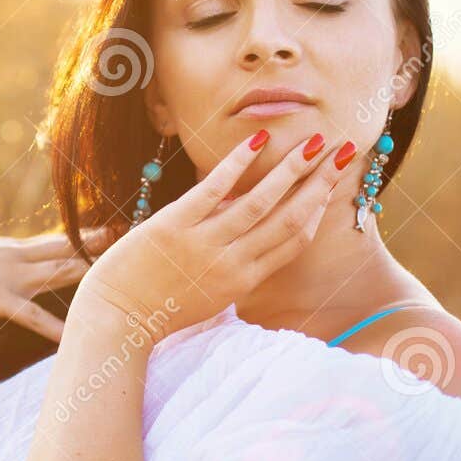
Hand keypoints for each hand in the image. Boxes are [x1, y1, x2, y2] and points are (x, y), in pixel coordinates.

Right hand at [0, 229, 113, 341]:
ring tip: (119, 269)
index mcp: (2, 251)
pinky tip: (75, 337)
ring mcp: (3, 276)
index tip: (109, 227)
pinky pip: (31, 315)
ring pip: (57, 272)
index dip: (82, 235)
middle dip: (98, 241)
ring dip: (89, 271)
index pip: (51, 241)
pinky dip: (55, 327)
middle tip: (130, 232)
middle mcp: (9, 258)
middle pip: (64, 248)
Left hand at [76, 130, 356, 341]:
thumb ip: (236, 264)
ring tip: (312, 142)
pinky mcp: (174, 227)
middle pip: (289, 218)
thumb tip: (251, 224)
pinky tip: (256, 141)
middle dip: (319, 182)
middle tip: (343, 151)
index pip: (294, 240)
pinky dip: (237, 164)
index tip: (333, 181)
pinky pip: (213, 189)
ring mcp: (204, 245)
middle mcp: (232, 263)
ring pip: (259, 202)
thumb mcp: (211, 294)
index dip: (318, 208)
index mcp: (244, 281)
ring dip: (290, 169)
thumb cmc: (161, 307)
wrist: (117, 320)